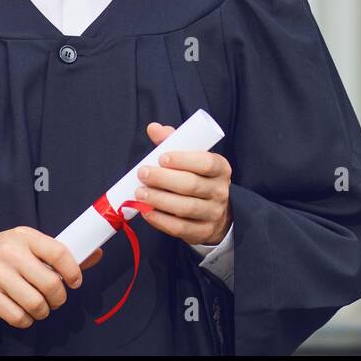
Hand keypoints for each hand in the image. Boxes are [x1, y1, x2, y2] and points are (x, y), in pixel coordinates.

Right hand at [0, 226, 103, 328]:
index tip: (75, 282)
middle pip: (49, 282)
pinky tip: (24, 314)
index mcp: (25, 237)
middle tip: (57, 300)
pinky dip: (25, 320)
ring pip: (34, 302)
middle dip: (59, 297)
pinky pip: (16, 316)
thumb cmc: (3, 253)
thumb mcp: (28, 245)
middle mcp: (10, 253)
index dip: (73, 271)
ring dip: (43, 311)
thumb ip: (59, 253)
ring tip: (41, 308)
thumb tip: (96, 254)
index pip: (58, 252)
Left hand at [134, 121, 232, 246]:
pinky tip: (146, 211)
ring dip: (159, 199)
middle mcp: (220, 191)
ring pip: (185, 208)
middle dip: (164, 179)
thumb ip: (173, 142)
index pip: (206, 162)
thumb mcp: (192, 158)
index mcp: (220, 168)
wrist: (216, 213)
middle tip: (142, 173)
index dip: (183, 159)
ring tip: (139, 193)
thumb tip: (153, 128)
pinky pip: (180, 228)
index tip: (161, 157)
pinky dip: (161, 220)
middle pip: (191, 185)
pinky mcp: (202, 232)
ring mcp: (213, 213)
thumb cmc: (198, 178)